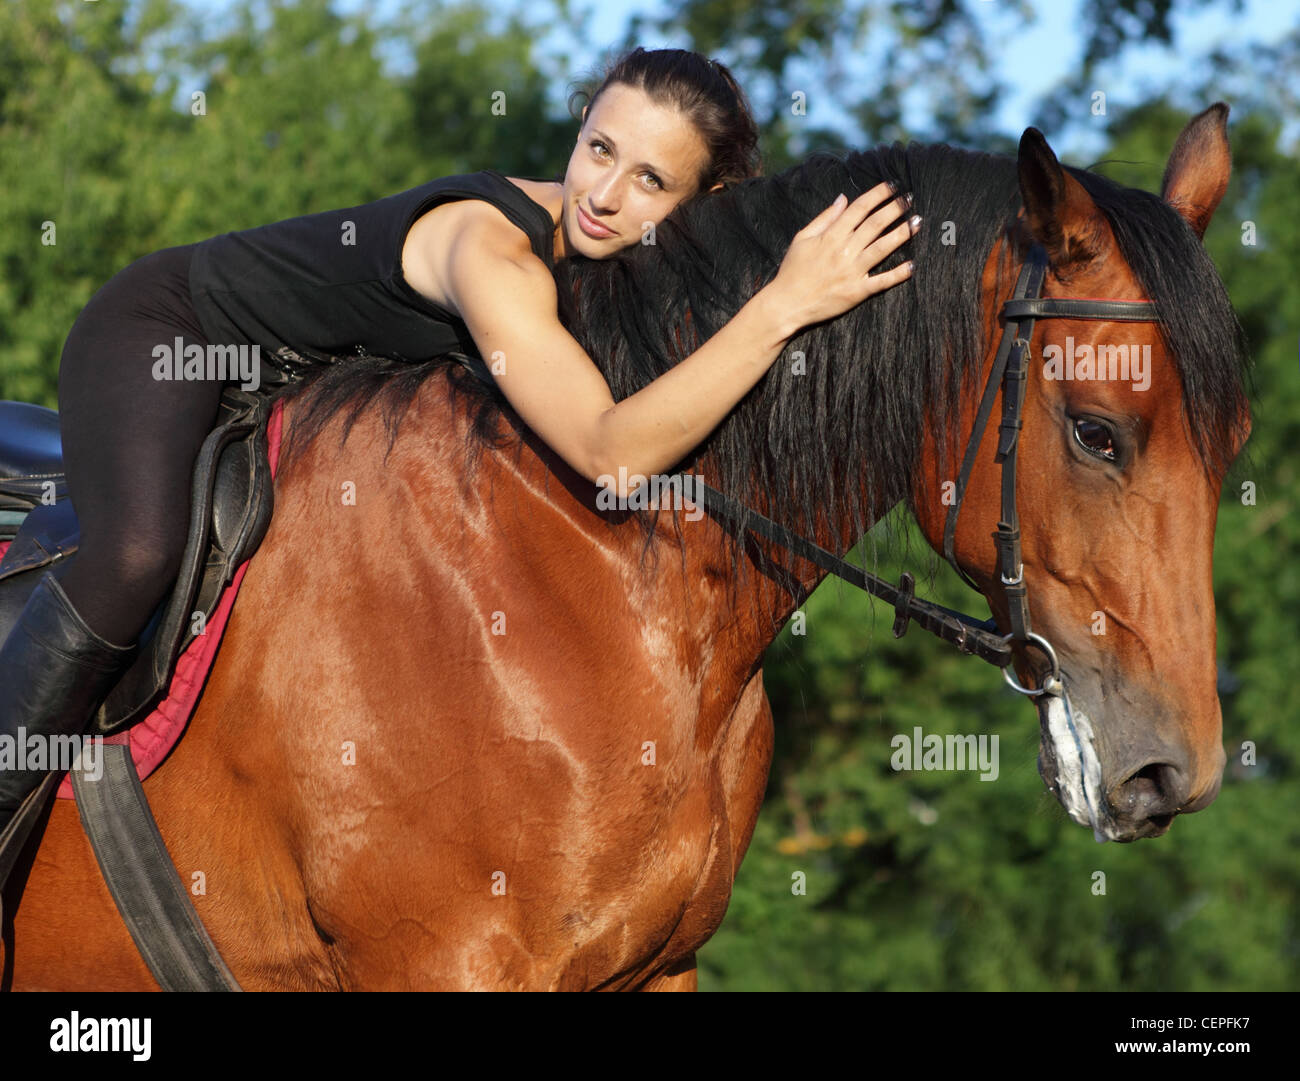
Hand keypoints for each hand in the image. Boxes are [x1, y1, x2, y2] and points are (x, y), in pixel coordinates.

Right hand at [766, 182, 917, 331]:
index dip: (878, 194)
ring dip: (902, 233)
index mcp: (832, 236)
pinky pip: (882, 281)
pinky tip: (912, 265)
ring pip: (883, 248)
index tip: (892, 186)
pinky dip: (898, 274)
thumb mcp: (802, 239)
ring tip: (917, 222)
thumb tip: (843, 198)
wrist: (787, 304)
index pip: (859, 208)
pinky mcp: (857, 292)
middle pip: (876, 224)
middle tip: (909, 199)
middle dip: (895, 208)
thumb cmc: (792, 271)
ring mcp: (853, 271)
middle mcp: (845, 250)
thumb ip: (824, 218)